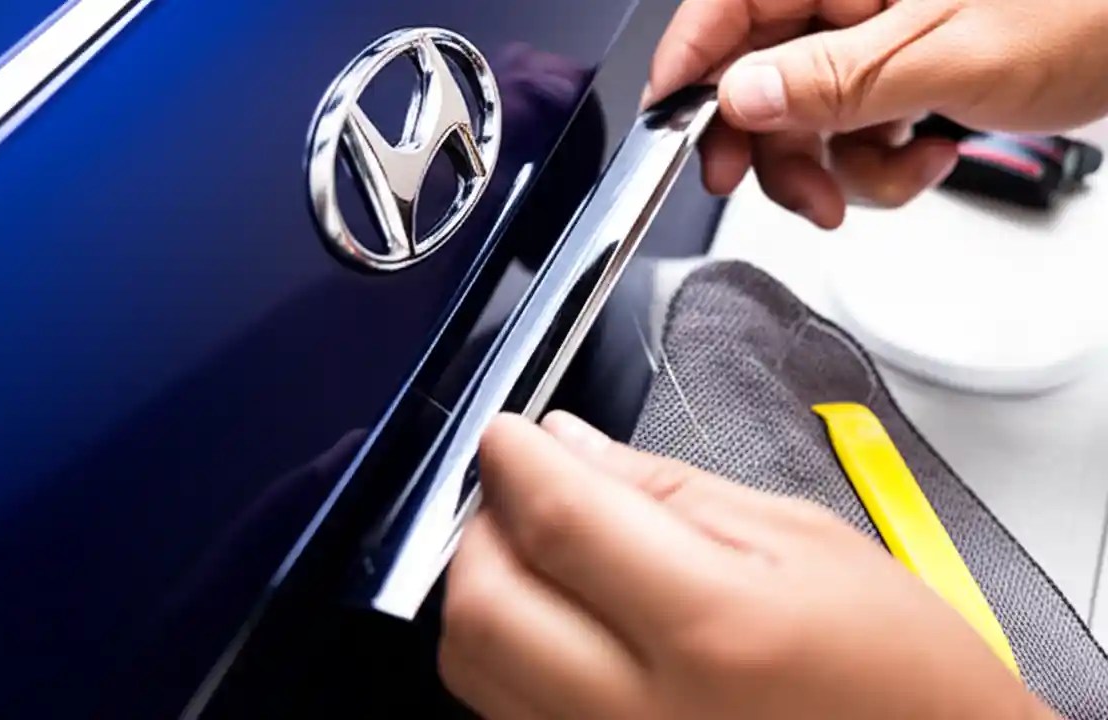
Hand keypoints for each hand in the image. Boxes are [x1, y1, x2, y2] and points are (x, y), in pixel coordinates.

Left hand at [439, 413, 1054, 718]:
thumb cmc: (899, 673)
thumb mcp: (806, 544)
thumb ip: (669, 492)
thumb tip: (565, 446)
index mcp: (715, 629)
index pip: (558, 521)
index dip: (512, 458)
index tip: (509, 434)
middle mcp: (646, 715)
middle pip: (483, 604)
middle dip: (481, 526)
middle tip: (522, 491)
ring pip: (472, 667)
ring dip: (483, 588)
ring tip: (540, 553)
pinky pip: (502, 713)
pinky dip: (505, 652)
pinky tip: (555, 620)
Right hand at [646, 0, 1107, 226]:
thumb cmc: (1088, 10)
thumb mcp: (944, 53)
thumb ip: (830, 80)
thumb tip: (739, 100)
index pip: (726, 6)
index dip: (691, 71)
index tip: (676, 131)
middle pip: (758, 71)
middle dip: (777, 145)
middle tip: (797, 192)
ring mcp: (874, 27)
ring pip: (805, 111)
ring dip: (838, 164)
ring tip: (894, 176)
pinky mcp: (899, 64)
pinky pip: (853, 123)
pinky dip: (878, 159)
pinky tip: (923, 156)